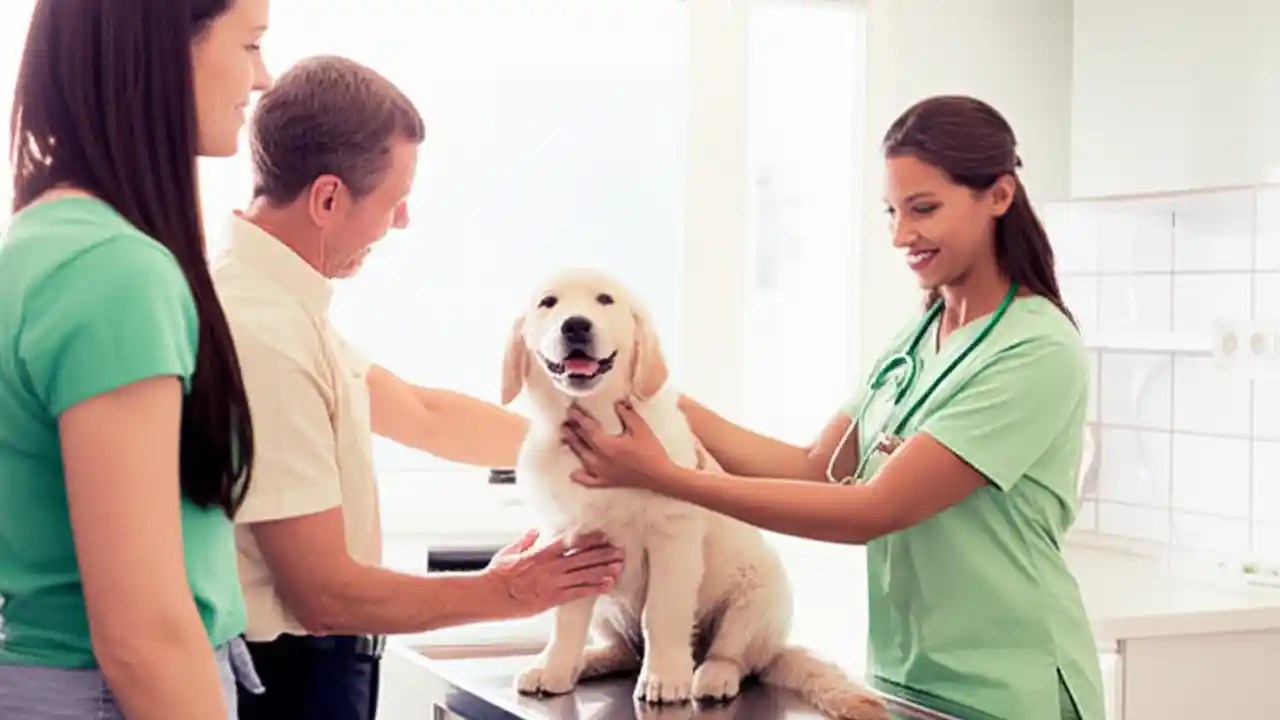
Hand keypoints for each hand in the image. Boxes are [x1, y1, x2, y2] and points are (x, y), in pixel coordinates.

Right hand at [483, 529, 622, 617]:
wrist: (489, 596)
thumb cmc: (496, 574)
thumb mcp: (509, 552)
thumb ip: (525, 540)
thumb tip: (536, 530)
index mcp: (540, 553)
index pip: (569, 542)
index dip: (588, 538)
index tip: (603, 535)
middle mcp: (550, 566)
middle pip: (582, 557)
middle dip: (603, 553)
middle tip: (620, 549)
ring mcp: (553, 583)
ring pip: (584, 574)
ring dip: (603, 569)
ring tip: (619, 565)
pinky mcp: (552, 599)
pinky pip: (578, 593)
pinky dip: (594, 588)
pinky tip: (607, 585)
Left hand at [562, 401, 677, 489]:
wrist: (659, 475)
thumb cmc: (650, 451)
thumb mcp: (640, 428)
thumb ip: (627, 414)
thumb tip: (617, 402)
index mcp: (606, 444)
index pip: (587, 427)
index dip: (578, 417)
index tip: (571, 409)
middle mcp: (598, 458)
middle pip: (580, 441)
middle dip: (572, 429)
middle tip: (565, 421)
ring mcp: (600, 472)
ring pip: (581, 457)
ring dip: (572, 446)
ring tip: (565, 437)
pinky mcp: (606, 481)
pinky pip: (588, 480)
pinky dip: (580, 477)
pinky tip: (574, 473)